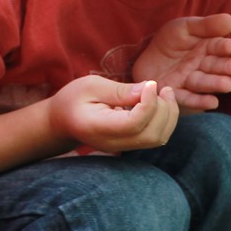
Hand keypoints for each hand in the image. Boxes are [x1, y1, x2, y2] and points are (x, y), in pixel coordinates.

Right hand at [47, 76, 178, 152]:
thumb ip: (118, 90)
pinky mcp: (130, 144)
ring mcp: (123, 147)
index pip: (134, 124)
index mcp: (98, 128)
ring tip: (165, 93)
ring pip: (158, 139)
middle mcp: (113, 143)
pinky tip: (160, 103)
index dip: (149, 104)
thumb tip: (147, 90)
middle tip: (161, 87)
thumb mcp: (90, 86)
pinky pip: (156, 138)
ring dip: (169, 116)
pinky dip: (165, 120)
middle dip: (164, 110)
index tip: (150, 83)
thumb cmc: (72, 100)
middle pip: (151, 135)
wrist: (61, 122)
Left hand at [129, 13, 230, 109]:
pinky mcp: (175, 93)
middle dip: (228, 68)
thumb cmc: (169, 41)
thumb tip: (230, 20)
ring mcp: (189, 81)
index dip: (225, 46)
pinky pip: (188, 98)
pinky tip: (212, 102)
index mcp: (206, 48)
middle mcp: (202, 66)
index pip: (218, 46)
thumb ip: (205, 25)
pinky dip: (199, 101)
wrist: (144, 57)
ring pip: (204, 82)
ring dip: (217, 84)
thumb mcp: (184, 27)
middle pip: (216, 66)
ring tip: (228, 85)